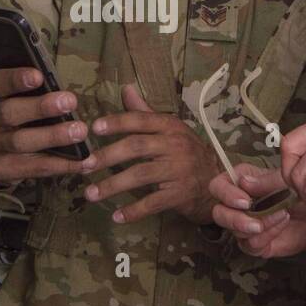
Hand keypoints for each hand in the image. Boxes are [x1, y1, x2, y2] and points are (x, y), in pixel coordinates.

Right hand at [0, 67, 89, 186]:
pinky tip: (83, 160)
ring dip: (53, 136)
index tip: (38, 76)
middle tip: (70, 101)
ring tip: (79, 131)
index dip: (15, 79)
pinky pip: (34, 167)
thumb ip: (19, 84)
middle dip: (41, 108)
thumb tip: (52, 76)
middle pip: (9, 113)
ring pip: (21, 142)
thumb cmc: (1, 107)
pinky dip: (61, 164)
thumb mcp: (0, 91)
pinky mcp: (1, 169)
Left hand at [80, 84, 220, 224]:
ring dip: (113, 185)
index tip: (94, 128)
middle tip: (85, 165)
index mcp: (171, 127)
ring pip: (141, 175)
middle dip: (108, 156)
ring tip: (91, 193)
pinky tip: (116, 216)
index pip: (141, 120)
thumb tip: (125, 89)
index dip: (117, 123)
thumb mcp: (170, 129)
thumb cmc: (188, 153)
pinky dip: (134, 211)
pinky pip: (153, 203)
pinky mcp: (181, 194)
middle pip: (137, 147)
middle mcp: (176, 145)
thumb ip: (145, 112)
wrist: (219, 183)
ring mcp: (179, 170)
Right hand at [210, 163, 305, 257]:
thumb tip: (243, 182)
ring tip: (282, 216)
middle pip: (218, 214)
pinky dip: (267, 235)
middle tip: (255, 223)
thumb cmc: (302, 191)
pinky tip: (282, 224)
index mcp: (240, 182)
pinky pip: (251, 245)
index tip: (245, 201)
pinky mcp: (256, 243)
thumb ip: (266, 181)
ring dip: (259, 226)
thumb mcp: (286, 180)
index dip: (226, 195)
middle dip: (235, 220)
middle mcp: (238, 205)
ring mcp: (246, 225)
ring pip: (235, 233)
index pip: (217, 187)